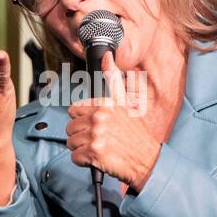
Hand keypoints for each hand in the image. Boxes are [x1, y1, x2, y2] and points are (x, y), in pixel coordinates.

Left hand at [67, 51, 161, 192]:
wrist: (147, 159)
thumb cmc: (135, 134)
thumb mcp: (125, 101)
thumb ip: (113, 77)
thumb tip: (107, 56)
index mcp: (104, 104)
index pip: (74, 110)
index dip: (82, 119)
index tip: (94, 124)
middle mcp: (99, 118)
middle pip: (70, 127)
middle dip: (80, 135)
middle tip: (97, 139)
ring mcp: (96, 136)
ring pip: (71, 142)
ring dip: (81, 148)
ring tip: (98, 148)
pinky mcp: (94, 153)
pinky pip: (75, 157)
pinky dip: (83, 161)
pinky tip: (96, 158)